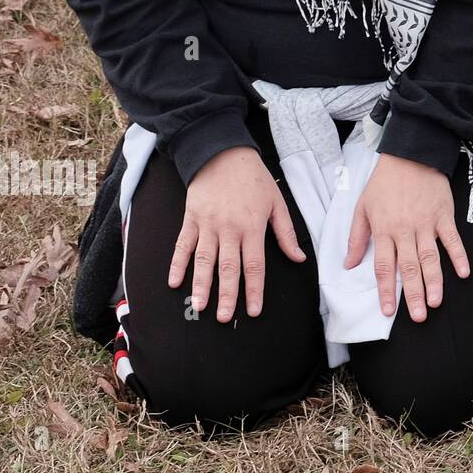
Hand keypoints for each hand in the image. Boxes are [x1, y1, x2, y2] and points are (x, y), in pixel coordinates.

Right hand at [169, 146, 305, 321]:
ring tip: (199, 307)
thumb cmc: (254, 179)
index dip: (254, 289)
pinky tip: (175, 282)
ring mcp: (207, 224)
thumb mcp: (277, 203)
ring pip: (203, 260)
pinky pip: (182, 245)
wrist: (223, 154)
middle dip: (227, 295)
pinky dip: (177, 264)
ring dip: (201, 285)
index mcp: (252, 227)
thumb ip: (286, 233)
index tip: (254, 310)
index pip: (254, 265)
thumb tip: (298, 258)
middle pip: (228, 268)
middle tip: (224, 318)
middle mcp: (229, 229)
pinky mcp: (191, 219)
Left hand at [345, 154, 469, 321]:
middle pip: (409, 267)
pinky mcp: (444, 215)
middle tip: (418, 317)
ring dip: (434, 282)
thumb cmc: (384, 182)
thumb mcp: (362, 207)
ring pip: (430, 258)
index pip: (384, 266)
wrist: (411, 154)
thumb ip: (357, 237)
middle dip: (413, 294)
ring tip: (435, 302)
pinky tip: (464, 272)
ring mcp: (427, 223)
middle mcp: (405, 230)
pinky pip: (452, 239)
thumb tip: (349, 265)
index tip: (388, 311)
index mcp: (384, 229)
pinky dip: (459, 256)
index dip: (386, 291)